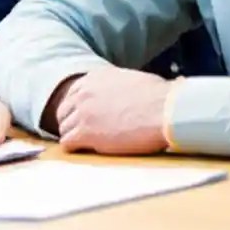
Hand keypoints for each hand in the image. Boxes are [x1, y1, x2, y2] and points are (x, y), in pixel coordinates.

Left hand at [54, 67, 171, 154]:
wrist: (165, 110)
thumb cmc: (160, 97)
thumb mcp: (132, 81)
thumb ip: (117, 86)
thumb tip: (127, 93)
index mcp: (95, 78)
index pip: (73, 94)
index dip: (78, 108)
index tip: (83, 118)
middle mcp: (84, 92)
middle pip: (64, 111)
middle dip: (71, 122)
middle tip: (80, 133)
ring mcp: (83, 112)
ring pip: (64, 128)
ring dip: (73, 136)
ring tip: (84, 145)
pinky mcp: (86, 132)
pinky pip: (68, 143)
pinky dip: (74, 148)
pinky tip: (83, 151)